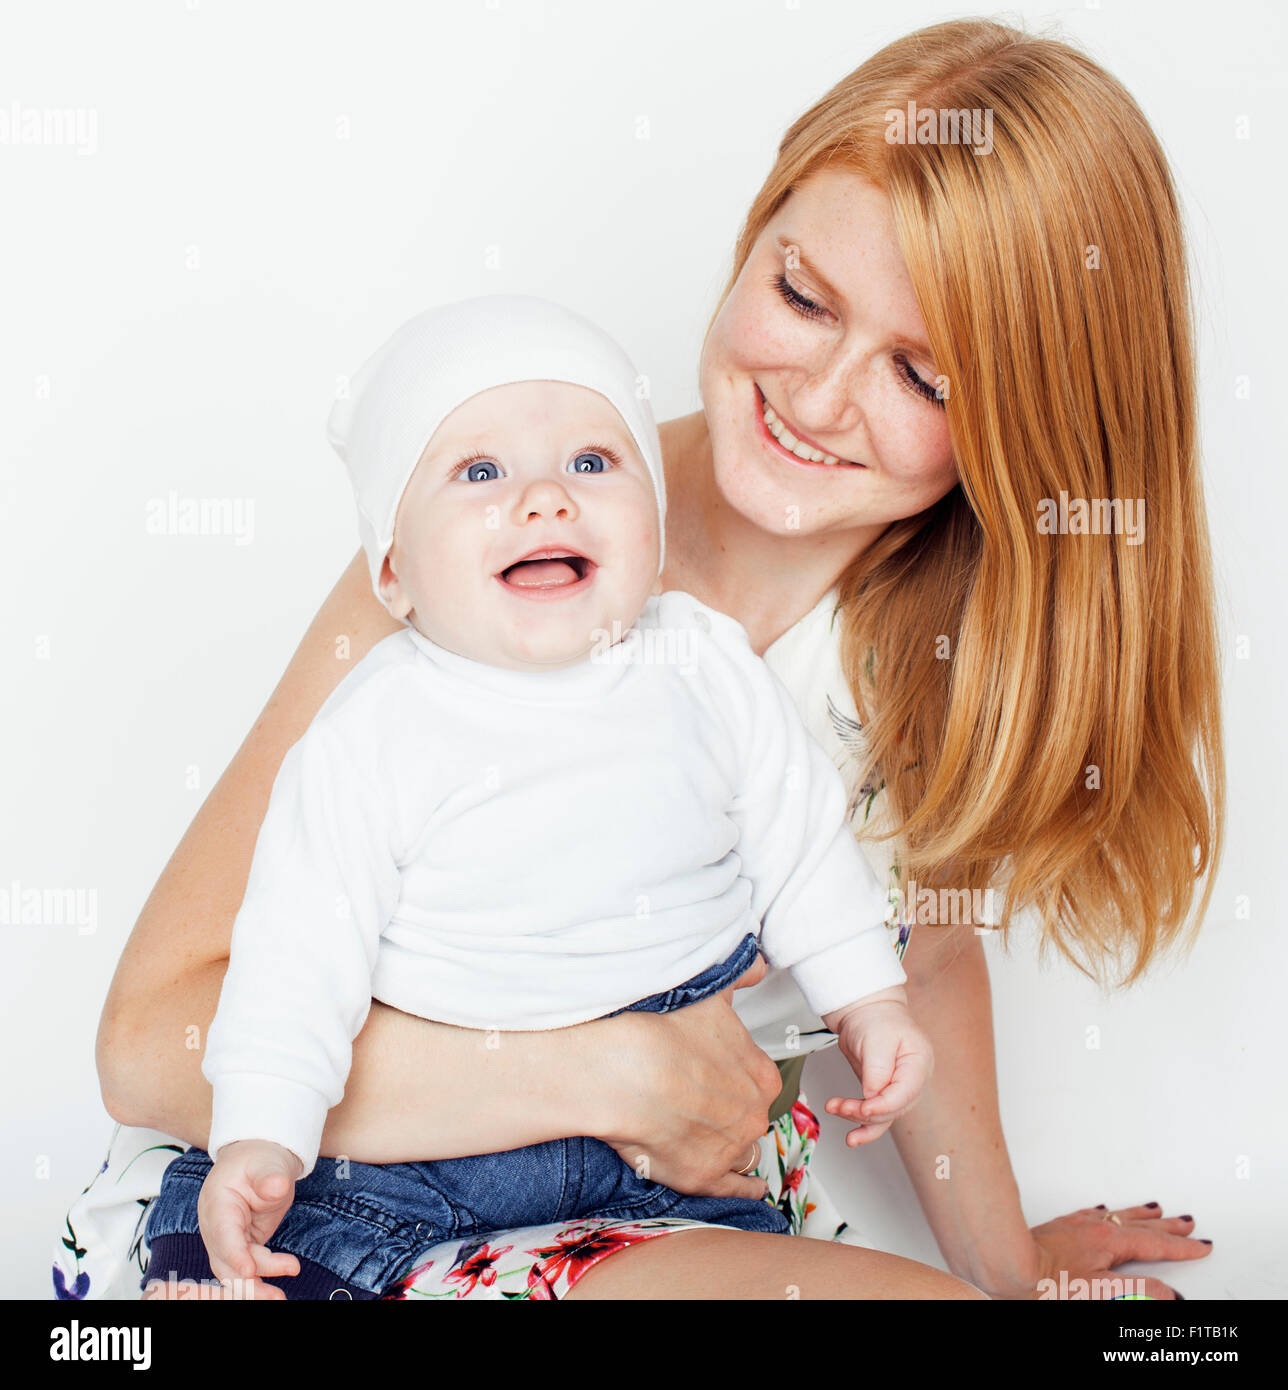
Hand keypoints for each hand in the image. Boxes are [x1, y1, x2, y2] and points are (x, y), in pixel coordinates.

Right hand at [197, 1139, 304, 1298]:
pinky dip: (261, 1277)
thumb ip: (270, 1176)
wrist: (260, 1159)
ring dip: (255, 1286)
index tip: (249, 1270)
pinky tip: (280, 1281)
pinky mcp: (240, 1246)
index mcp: (217, 1202)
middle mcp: (216, 1225)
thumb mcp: (268, 1162)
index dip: (234, 1253)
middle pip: (224, 1260)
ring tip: (279, 1296)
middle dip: (246, 1282)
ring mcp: (226, 1238)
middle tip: (274, 1295)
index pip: (222, 1233)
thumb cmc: (259, 1159)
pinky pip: (246, 1267)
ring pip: (233, 1270)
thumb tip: (276, 1185)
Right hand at [598, 951, 782, 1200]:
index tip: (714, 1074)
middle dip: (728, 1108)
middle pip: (748, 1113)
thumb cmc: (658, 1031)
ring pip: (738, 1147)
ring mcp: (730, 1148)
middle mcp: (754, 1113)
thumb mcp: (708, 994)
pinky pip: (735, 1189)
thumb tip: (759, 967)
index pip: (756, 1080)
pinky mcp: (702, 1177)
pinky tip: (750, 1189)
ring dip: (728, 1142)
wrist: (620, 1071)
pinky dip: (743, 1189)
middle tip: (696, 1097)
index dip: (732, 1076)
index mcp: (760, 1073)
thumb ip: (740, 977)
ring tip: (701, 1133)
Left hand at [821, 993, 933, 1145]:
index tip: (862, 1107)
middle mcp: (912, 1081)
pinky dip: (862, 1123)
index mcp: (918, 1065)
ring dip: (858, 1119)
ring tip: (835, 1110)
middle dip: (864, 1111)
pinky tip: (852, 1136)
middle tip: (839, 1106)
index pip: (903, 1094)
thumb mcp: (877, 1038)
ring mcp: (898, 1089)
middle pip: (892, 1109)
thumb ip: (877, 1069)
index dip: (882, 1105)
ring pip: (883, 1116)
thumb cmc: (876, 1018)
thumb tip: (872, 1096)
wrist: (867, 1012)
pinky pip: (876, 1114)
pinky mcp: (882, 1093)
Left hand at [986, 1202, 1211, 1299]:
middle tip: (1188, 1223)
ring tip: (1156, 1208)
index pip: (1154, 1244)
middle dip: (1166, 1225)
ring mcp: (1075, 1227)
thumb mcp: (1101, 1291)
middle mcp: (1093, 1229)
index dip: (1180, 1247)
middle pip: (1138, 1225)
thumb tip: (1172, 1293)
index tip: (1202, 1246)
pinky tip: (1102, 1210)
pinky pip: (1089, 1214)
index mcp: (1108, 1243)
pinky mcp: (1058, 1228)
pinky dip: (1103, 1213)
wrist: (1005, 1265)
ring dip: (1139, 1214)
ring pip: (1115, 1216)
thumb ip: (1138, 1290)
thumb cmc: (1046, 1283)